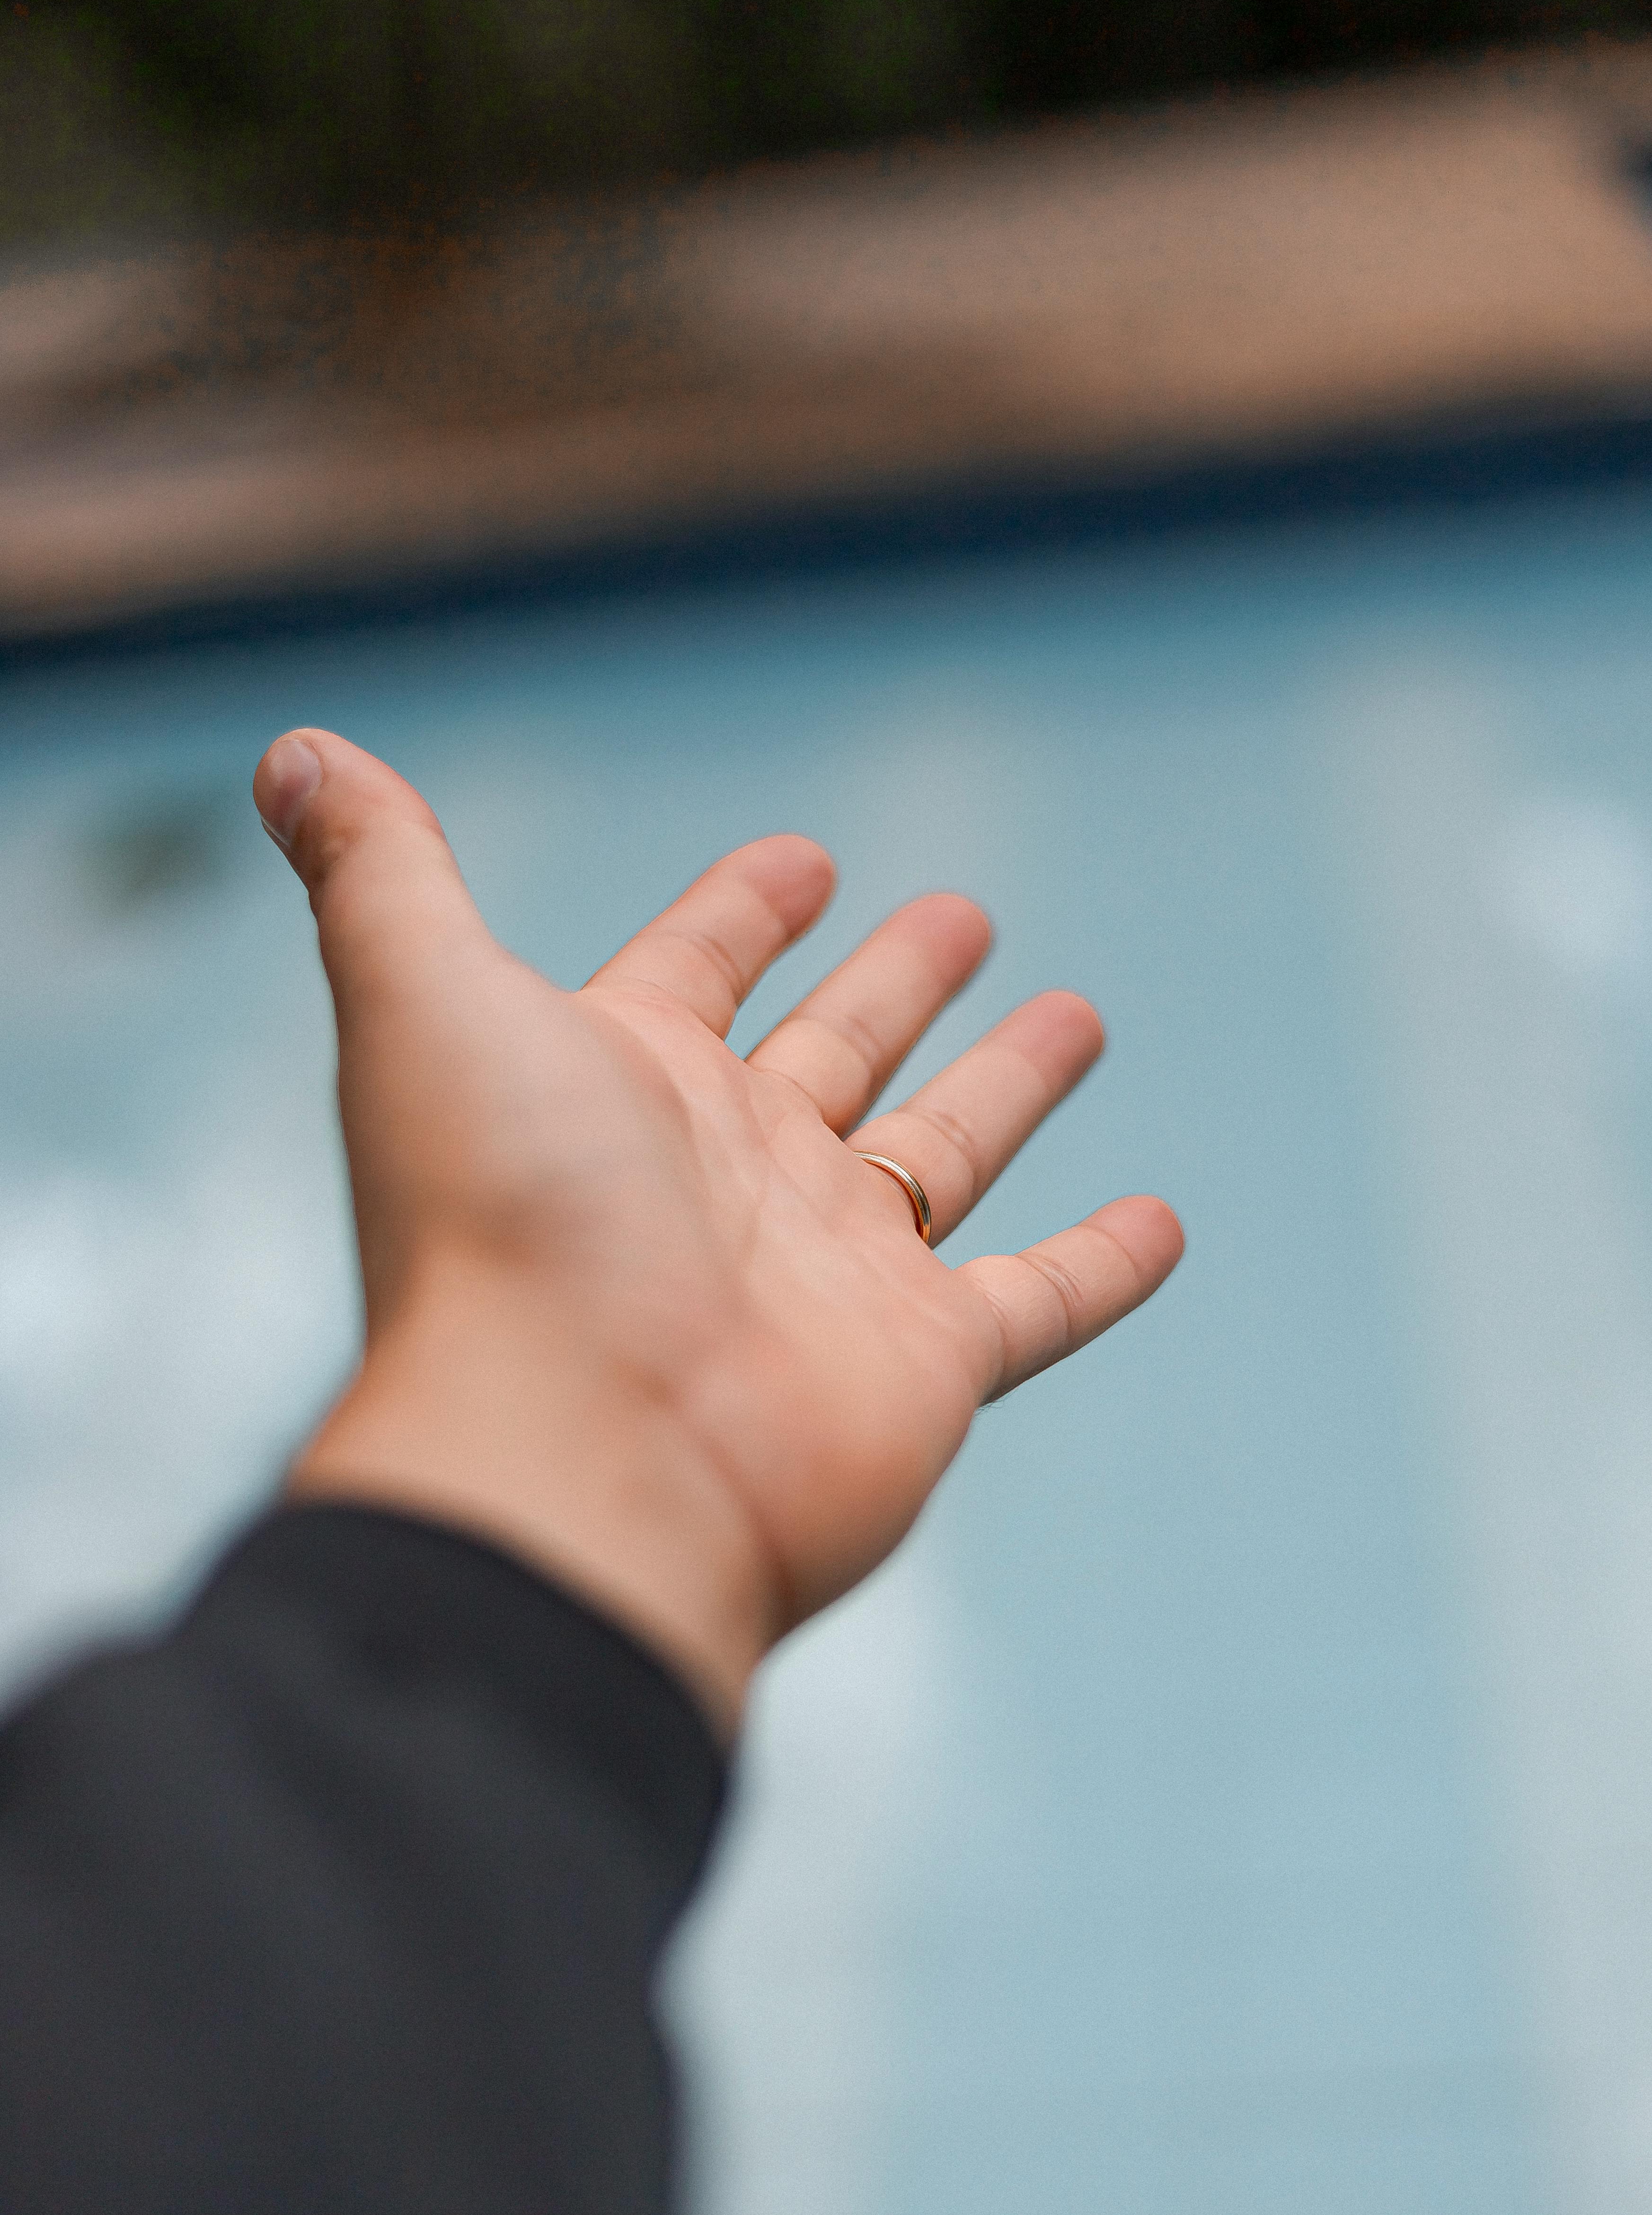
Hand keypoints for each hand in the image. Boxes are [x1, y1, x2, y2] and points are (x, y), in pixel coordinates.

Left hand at [254, 729, 1181, 1728]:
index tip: (801, 861)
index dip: (740, 913)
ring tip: (1077, 1017)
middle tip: (958, 916)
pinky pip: (1036, 1303)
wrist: (579, 1459)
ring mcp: (833, 1275)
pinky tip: (1165, 1222)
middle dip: (892, 984)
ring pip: (942, 1156)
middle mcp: (730, 1177)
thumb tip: (294, 755)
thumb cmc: (500, 1224)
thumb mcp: (425, 998)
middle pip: (833, 1054)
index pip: (692, 973)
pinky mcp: (925, 1363)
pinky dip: (1101, 1267)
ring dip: (1006, 1088)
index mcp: (621, 1087)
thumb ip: (382, 873)